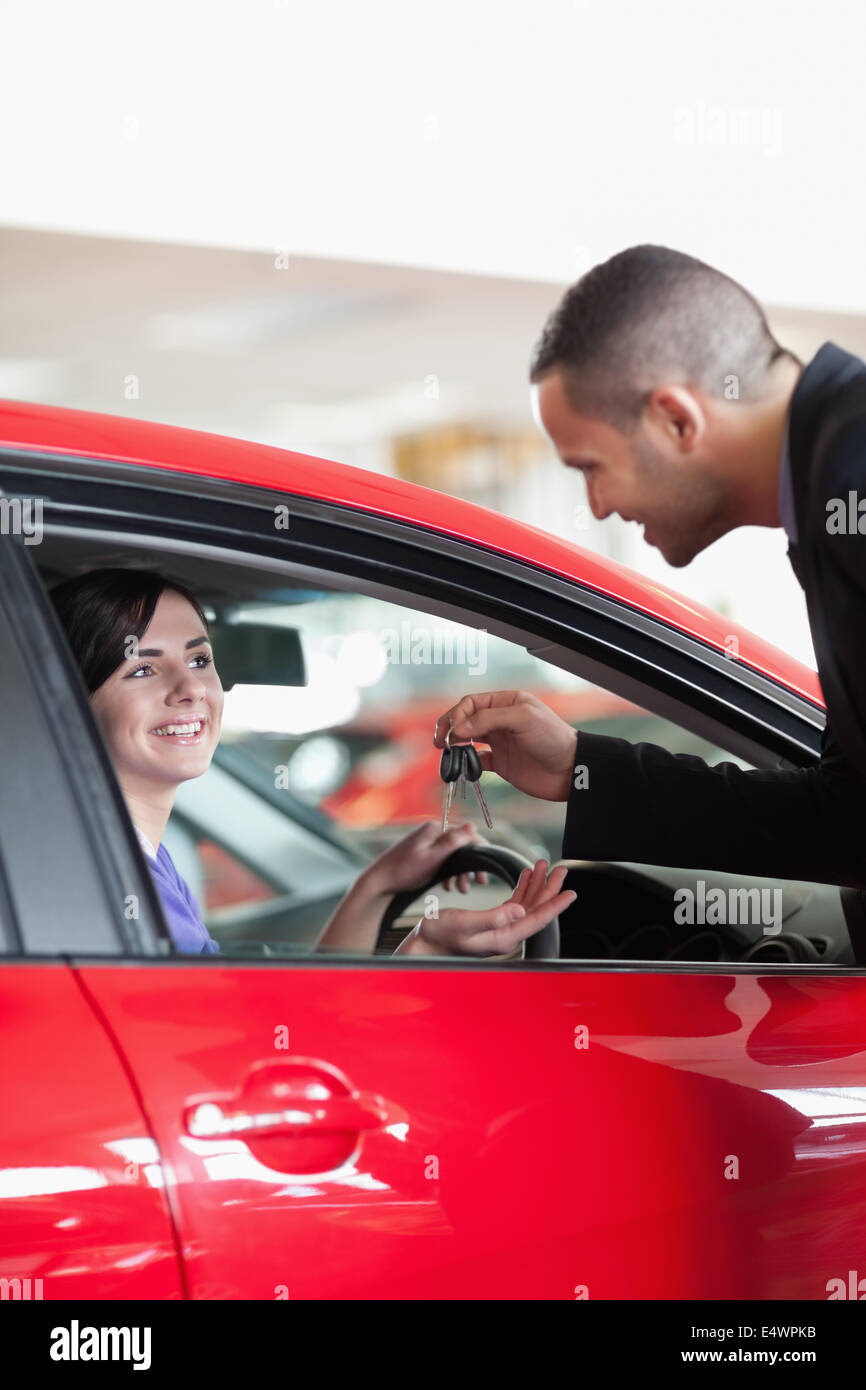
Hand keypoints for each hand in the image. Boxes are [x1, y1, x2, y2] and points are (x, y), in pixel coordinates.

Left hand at [364, 820, 489, 896]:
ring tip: (461, 889)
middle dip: (470, 866)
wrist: (380, 882)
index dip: (480, 852)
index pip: (466, 835)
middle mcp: (432, 832)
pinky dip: (449, 872)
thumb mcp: (432, 858)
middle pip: (461, 846)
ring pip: (453, 855)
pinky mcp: (424, 853)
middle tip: (478, 883)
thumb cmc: (403, 871)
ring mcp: (427, 842)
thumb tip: (473, 826)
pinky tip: (448, 886)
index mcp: (435, 828)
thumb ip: (452, 842)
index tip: (486, 869)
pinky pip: (444, 860)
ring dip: (460, 872)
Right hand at [395, 859, 574, 956]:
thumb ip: (493, 917)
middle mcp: (506, 934)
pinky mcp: (493, 921)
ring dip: (536, 884)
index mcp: (504, 937)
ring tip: (544, 865)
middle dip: (549, 887)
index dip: (555, 905)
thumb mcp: (465, 923)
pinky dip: (522, 887)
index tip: (571, 892)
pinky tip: (526, 876)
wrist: (424, 942)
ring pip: (527, 904)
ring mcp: (500, 928)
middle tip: (560, 868)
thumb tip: (520, 911)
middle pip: (536, 909)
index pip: (537, 920)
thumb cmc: (439, 934)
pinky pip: (514, 903)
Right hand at [433, 691, 577, 800]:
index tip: (455, 730)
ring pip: (468, 739)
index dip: (458, 714)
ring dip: (455, 744)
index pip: (472, 703)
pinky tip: (464, 766)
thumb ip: (489, 719)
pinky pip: (477, 761)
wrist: (570, 770)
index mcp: (507, 703)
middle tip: (441, 740)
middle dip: (450, 727)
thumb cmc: (554, 738)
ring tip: (447, 752)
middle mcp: (501, 721)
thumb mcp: (523, 718)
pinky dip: (467, 764)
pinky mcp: (501, 763)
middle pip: (465, 719)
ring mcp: (500, 742)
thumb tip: (460, 727)